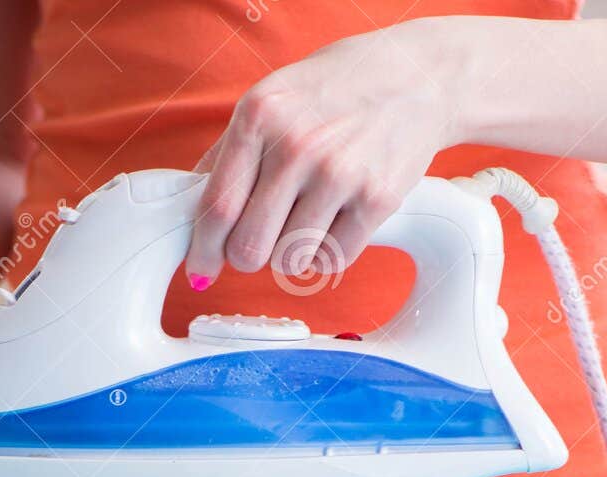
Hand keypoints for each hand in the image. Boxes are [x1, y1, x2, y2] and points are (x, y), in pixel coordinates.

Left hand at [184, 26, 456, 287]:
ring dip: (290, 255)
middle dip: (246, 256)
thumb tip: (191, 210)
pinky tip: (333, 224)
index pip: (216, 207)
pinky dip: (327, 253)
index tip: (201, 269)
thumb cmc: (335, 92)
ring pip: (290, 260)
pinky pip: (333, 260)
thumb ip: (230, 152)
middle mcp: (296, 145)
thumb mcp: (272, 100)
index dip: (203, 249)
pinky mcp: (378, 199)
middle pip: (249, 245)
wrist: (415, 76)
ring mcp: (340, 173)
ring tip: (303, 223)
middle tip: (257, 245)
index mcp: (260, 117)